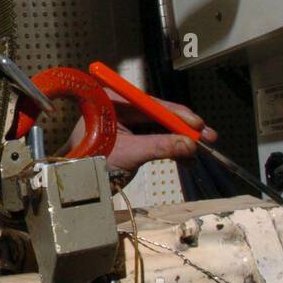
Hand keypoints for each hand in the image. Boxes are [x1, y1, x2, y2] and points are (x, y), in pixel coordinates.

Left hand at [66, 93, 217, 176]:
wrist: (75, 181)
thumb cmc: (92, 162)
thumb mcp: (130, 153)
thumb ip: (161, 146)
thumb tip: (191, 145)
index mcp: (113, 101)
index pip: (151, 104)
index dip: (177, 115)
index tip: (197, 125)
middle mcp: (119, 107)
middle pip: (158, 115)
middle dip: (183, 128)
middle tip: (208, 137)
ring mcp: (124, 122)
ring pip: (159, 127)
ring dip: (179, 140)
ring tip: (200, 152)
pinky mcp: (128, 137)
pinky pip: (154, 138)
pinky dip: (170, 148)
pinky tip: (187, 158)